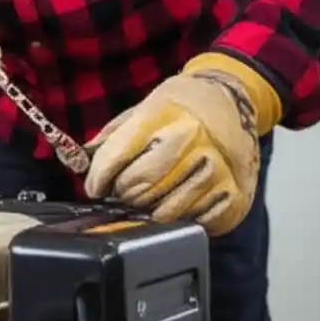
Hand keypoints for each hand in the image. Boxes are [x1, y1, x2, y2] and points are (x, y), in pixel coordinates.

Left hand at [84, 53, 282, 234]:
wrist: (233, 99)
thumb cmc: (181, 106)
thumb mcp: (144, 108)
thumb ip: (113, 137)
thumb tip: (82, 163)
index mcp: (165, 115)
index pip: (117, 157)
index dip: (99, 178)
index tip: (95, 186)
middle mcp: (195, 140)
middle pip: (140, 188)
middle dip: (122, 195)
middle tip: (122, 192)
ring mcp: (219, 167)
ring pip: (166, 211)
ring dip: (149, 210)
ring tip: (149, 197)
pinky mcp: (236, 193)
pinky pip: (196, 222)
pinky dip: (181, 218)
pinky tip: (178, 201)